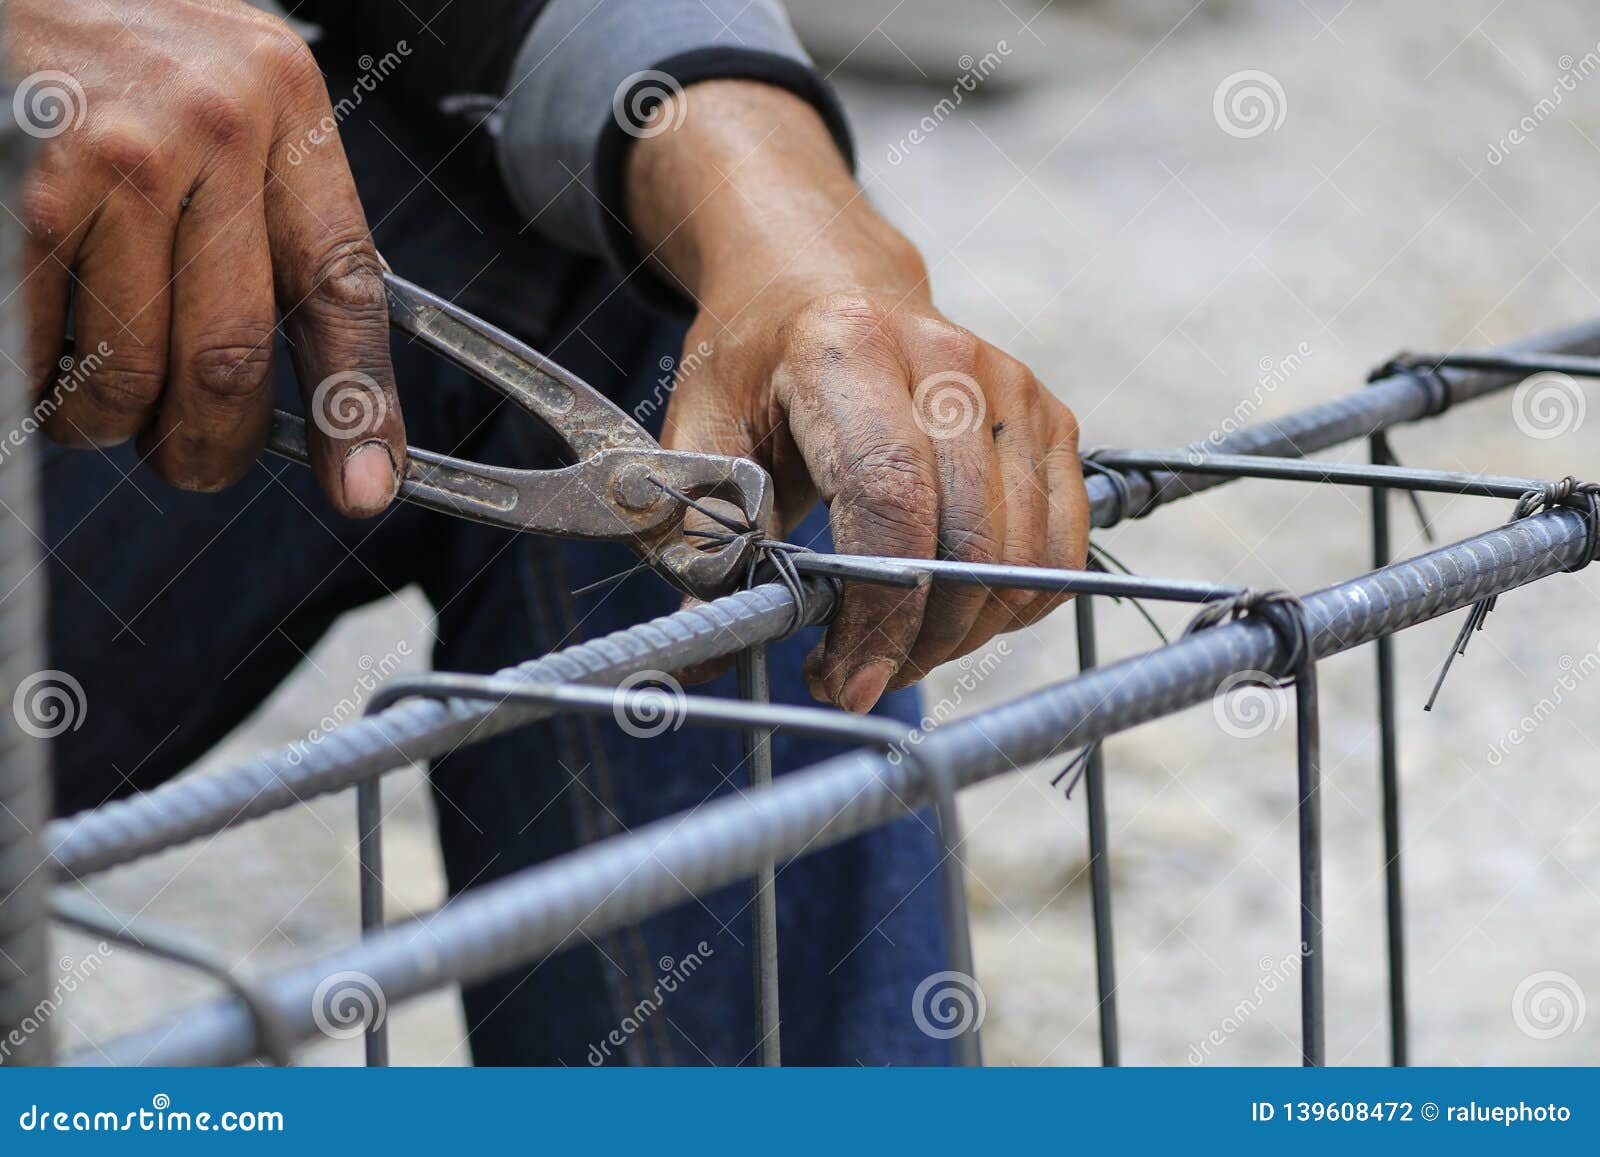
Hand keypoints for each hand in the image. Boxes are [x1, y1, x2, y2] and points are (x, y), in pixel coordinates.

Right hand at [7, 0, 402, 513]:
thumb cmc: (126, 54)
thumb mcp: (234, 97)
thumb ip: (276, 218)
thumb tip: (328, 387)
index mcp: (287, 105)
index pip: (343, 285)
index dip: (357, 404)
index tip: (367, 486)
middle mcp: (210, 125)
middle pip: (231, 357)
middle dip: (212, 445)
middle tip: (196, 464)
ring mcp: (109, 156)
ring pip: (130, 370)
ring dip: (112, 423)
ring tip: (100, 402)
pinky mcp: (20, 188)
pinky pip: (43, 347)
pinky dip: (44, 384)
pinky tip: (47, 352)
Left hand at [627, 82, 1087, 711]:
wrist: (824, 274)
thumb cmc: (759, 360)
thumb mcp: (701, 429)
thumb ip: (701, 537)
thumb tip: (708, 655)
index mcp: (846, 351)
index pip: (889, 500)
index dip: (878, 611)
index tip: (848, 684)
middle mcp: (945, 361)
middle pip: (967, 539)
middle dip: (918, 641)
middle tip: (858, 679)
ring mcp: (1011, 387)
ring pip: (1024, 555)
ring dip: (963, 633)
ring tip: (896, 648)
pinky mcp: (1050, 415)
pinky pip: (1061, 544)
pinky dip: (1014, 603)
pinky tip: (950, 612)